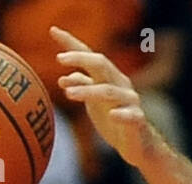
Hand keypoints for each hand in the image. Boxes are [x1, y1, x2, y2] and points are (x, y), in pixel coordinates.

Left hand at [52, 25, 159, 166]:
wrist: (137, 145)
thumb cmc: (114, 120)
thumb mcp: (94, 101)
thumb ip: (82, 87)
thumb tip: (63, 78)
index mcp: (108, 77)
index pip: (89, 55)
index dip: (71, 43)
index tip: (53, 31)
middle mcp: (120, 84)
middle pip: (101, 65)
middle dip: (80, 59)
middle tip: (59, 58)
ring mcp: (130, 101)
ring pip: (109, 91)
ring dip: (88, 90)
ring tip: (68, 94)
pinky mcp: (138, 121)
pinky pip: (131, 115)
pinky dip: (122, 114)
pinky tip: (112, 115)